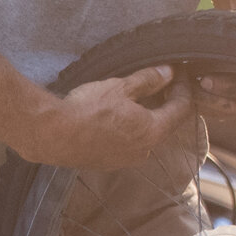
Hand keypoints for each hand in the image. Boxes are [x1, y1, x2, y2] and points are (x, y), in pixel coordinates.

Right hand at [15, 65, 195, 169]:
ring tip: (140, 97)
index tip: (180, 74)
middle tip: (164, 83)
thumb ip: (147, 80)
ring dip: (148, 117)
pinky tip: (118, 116)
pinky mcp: (108, 162)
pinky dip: (130, 128)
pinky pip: (128, 143)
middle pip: (165, 124)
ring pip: (146, 135)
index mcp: (153, 132)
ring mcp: (125, 160)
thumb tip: (168, 73)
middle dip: (167, 102)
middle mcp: (144, 151)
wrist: (52, 135)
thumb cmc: (87, 110)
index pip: (181, 109)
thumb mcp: (120, 88)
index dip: (183, 89)